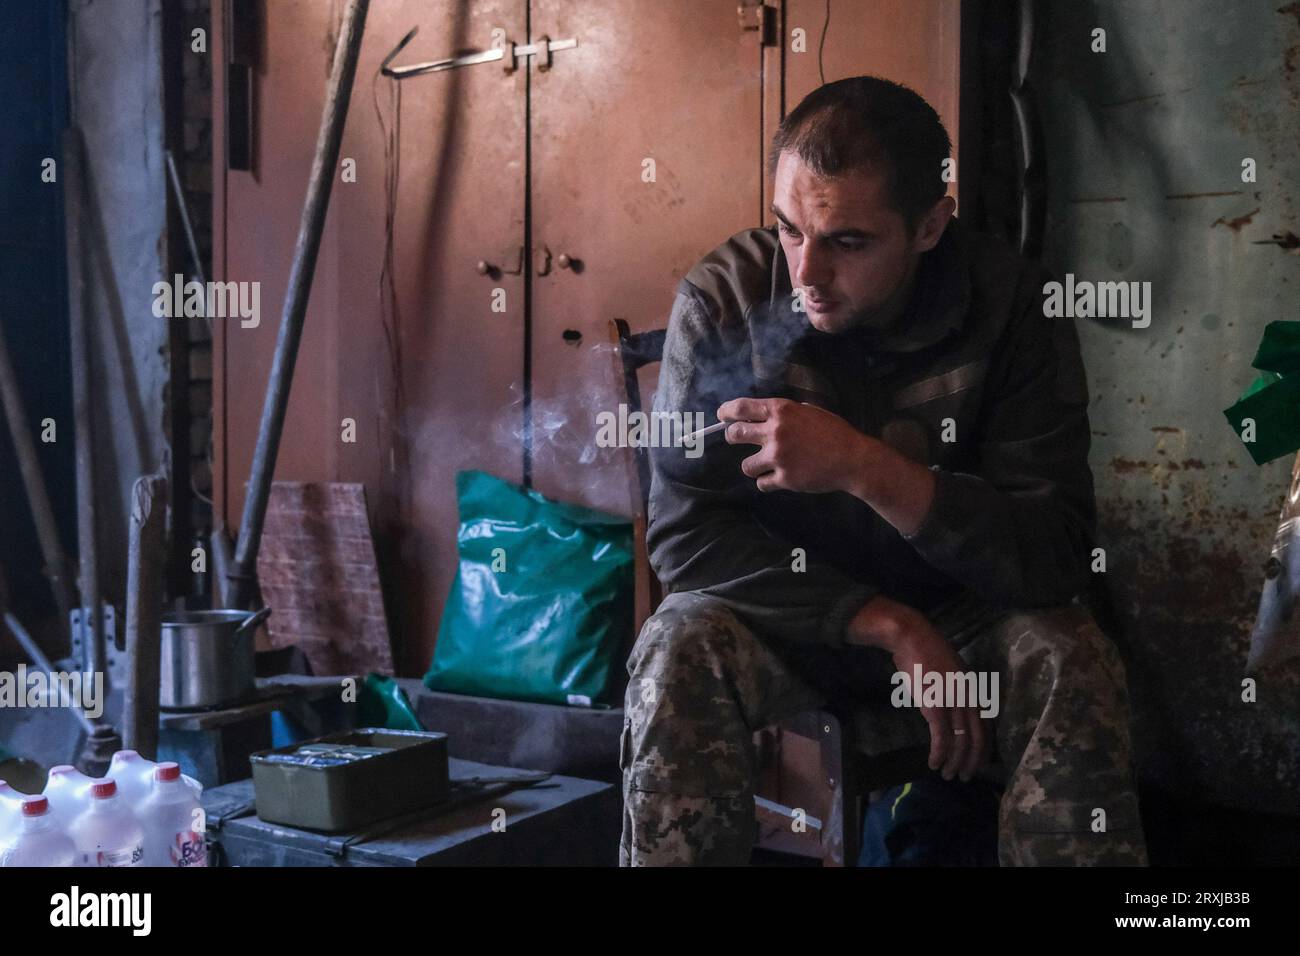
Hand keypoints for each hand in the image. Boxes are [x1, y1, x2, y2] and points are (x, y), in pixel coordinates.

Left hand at [717, 397, 867, 493]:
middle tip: (736, 439)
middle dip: (733, 437)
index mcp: (781, 411)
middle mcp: (775, 432)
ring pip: (746, 465)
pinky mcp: (784, 479)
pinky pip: (762, 483)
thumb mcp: (809, 411)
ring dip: (753, 465)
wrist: (853, 459)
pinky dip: (768, 482)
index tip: (721, 416)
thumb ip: (785, 414)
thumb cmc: (834, 433)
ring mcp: (778, 457)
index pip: (742, 408)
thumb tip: (761, 417)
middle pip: (735, 435)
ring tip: (766, 464)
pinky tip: (779, 477)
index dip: (726, 412)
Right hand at [847, 596, 991, 781]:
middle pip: (976, 737)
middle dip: (972, 761)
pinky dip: (939, 753)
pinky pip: (941, 736)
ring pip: (960, 740)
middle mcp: (968, 697)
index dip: (983, 748)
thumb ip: (957, 690)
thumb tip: (955, 711)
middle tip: (965, 776)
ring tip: (948, 774)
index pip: (985, 726)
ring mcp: (953, 700)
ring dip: (955, 762)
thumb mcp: (951, 671)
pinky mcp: (935, 704)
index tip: (978, 763)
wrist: (911, 636)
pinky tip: (934, 763)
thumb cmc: (927, 651)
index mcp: (974, 689)